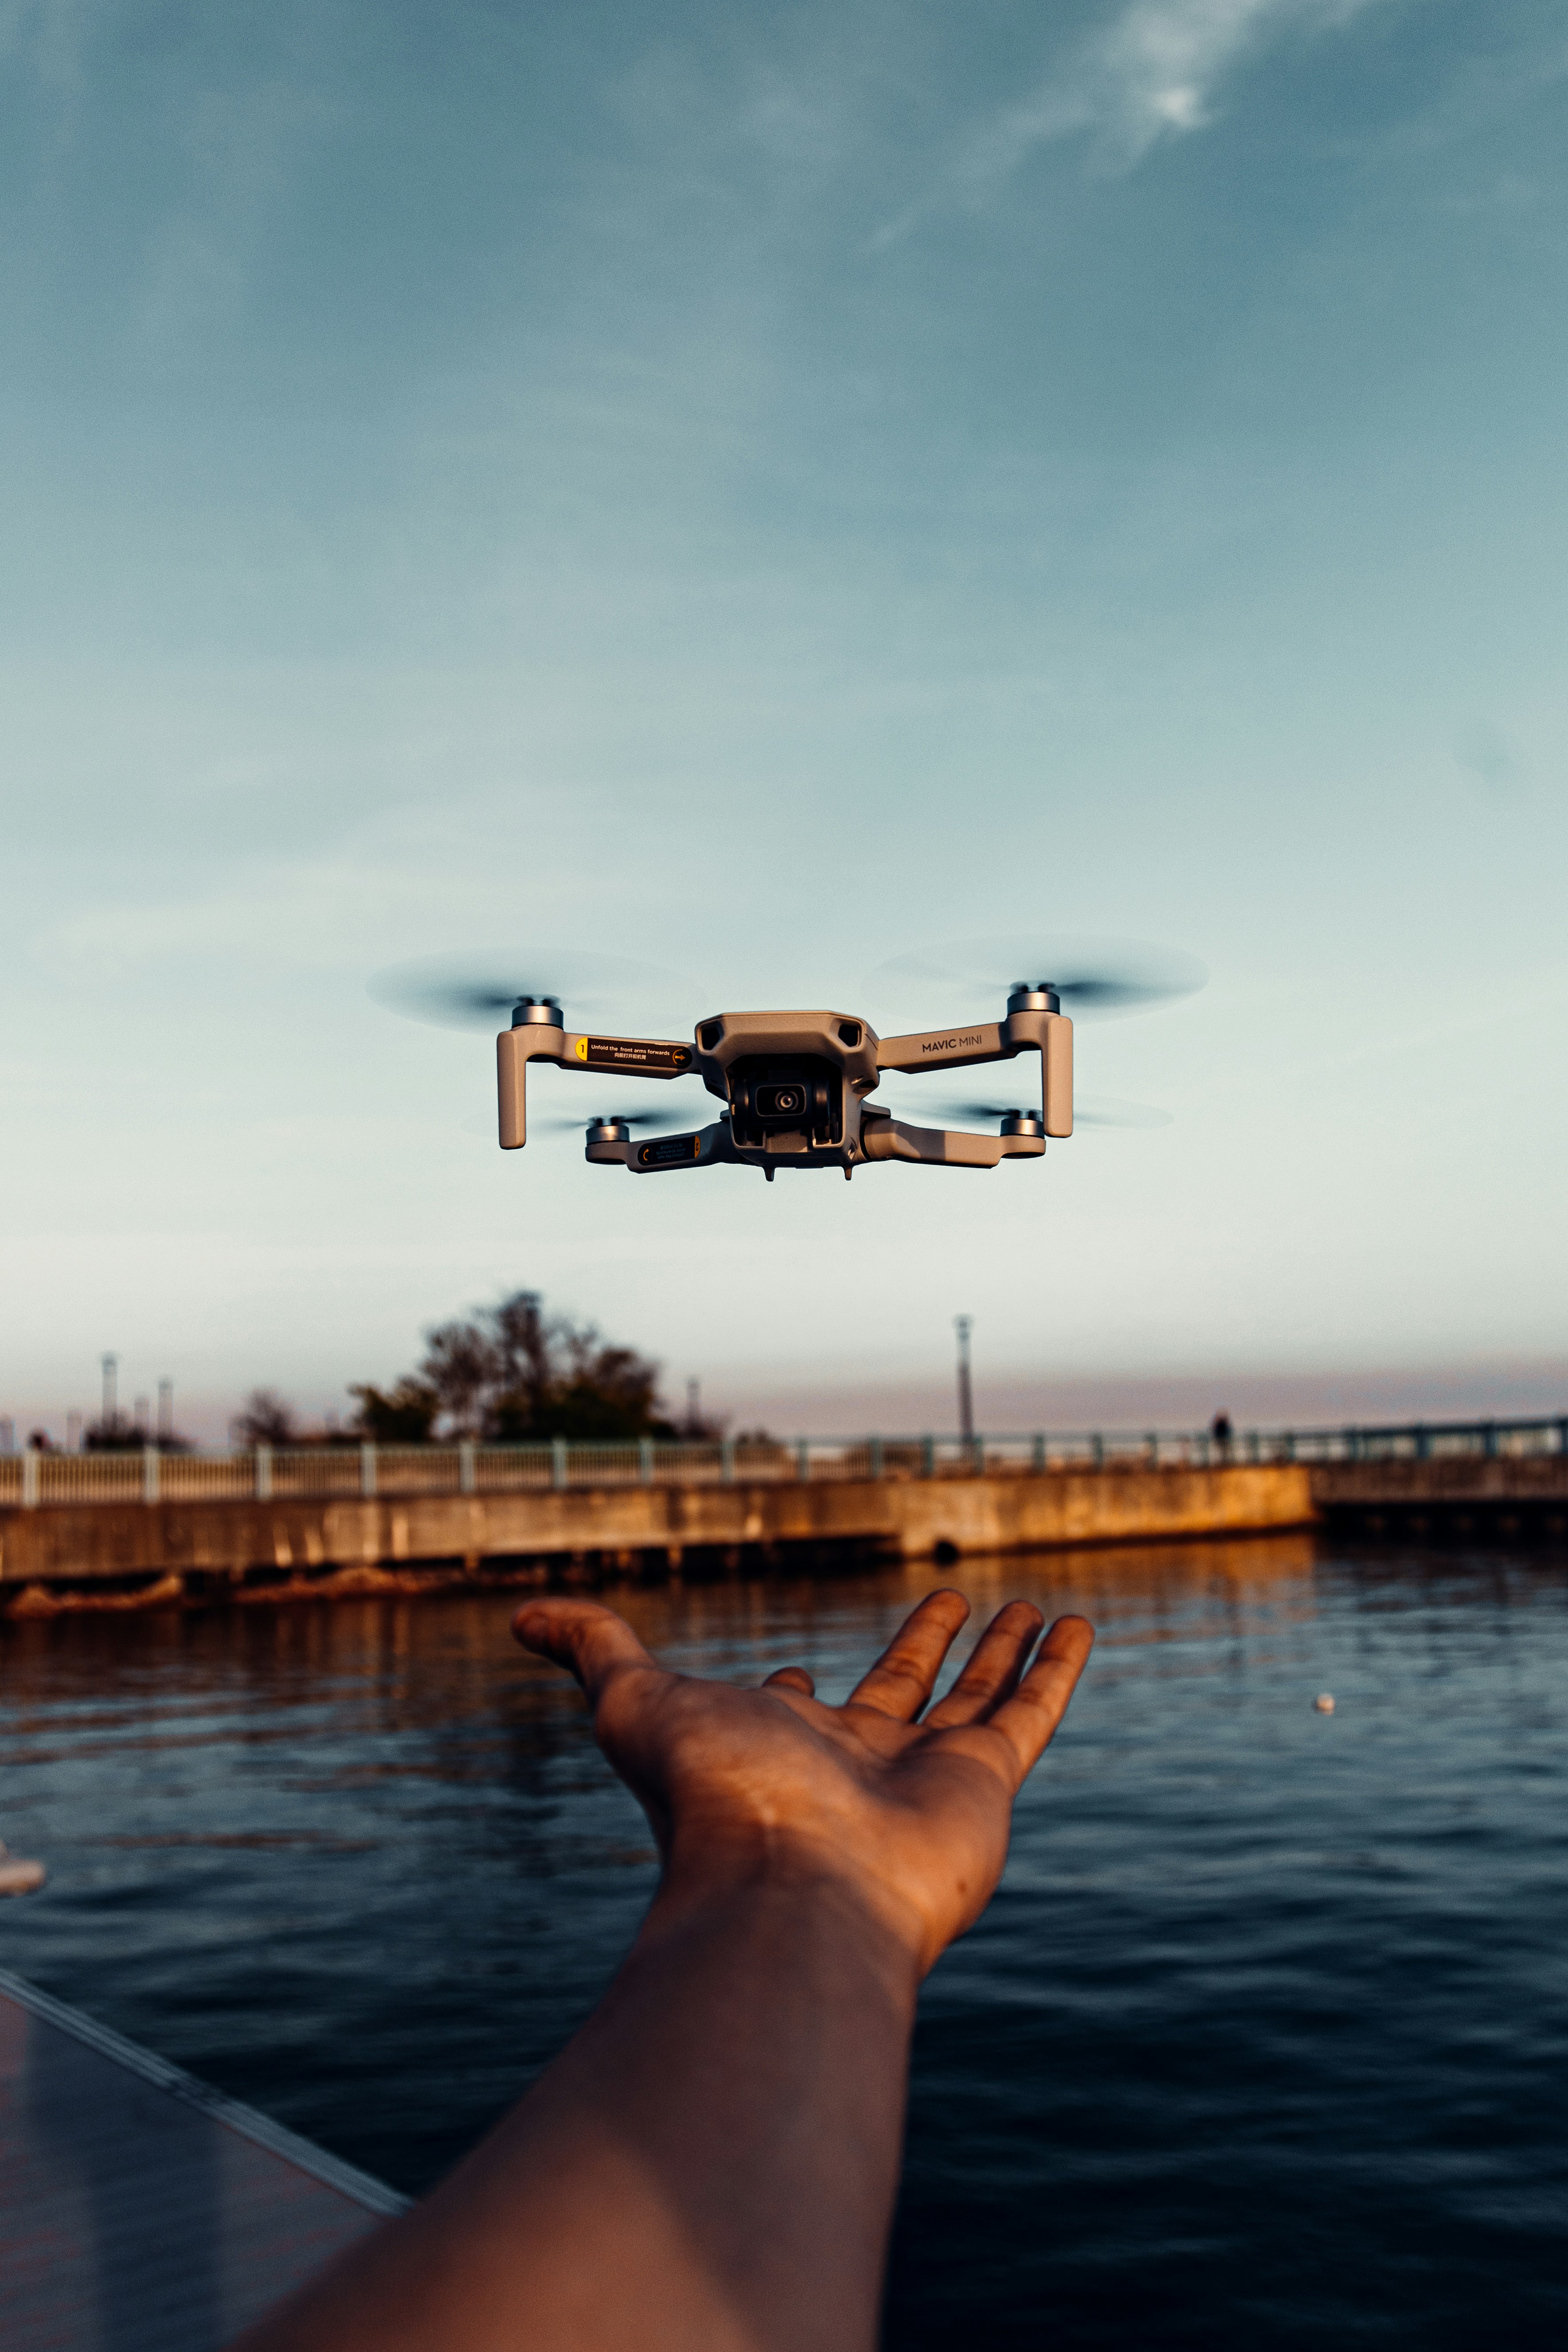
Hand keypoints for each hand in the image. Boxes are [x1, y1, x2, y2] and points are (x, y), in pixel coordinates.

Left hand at [513, 1589, 1092, 1974]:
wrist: (791, 1889)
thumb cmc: (711, 1799)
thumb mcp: (633, 1702)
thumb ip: (591, 1649)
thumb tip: (523, 1617)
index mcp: (779, 1752)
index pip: (797, 1716)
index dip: (794, 1694)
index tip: (794, 1676)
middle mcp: (855, 1768)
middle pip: (898, 1695)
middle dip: (922, 1650)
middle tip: (948, 1603)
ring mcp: (924, 1779)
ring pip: (973, 1700)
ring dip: (999, 1652)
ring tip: (1026, 1605)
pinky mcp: (985, 1785)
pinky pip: (1029, 1716)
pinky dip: (1056, 1671)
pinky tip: (1076, 1626)